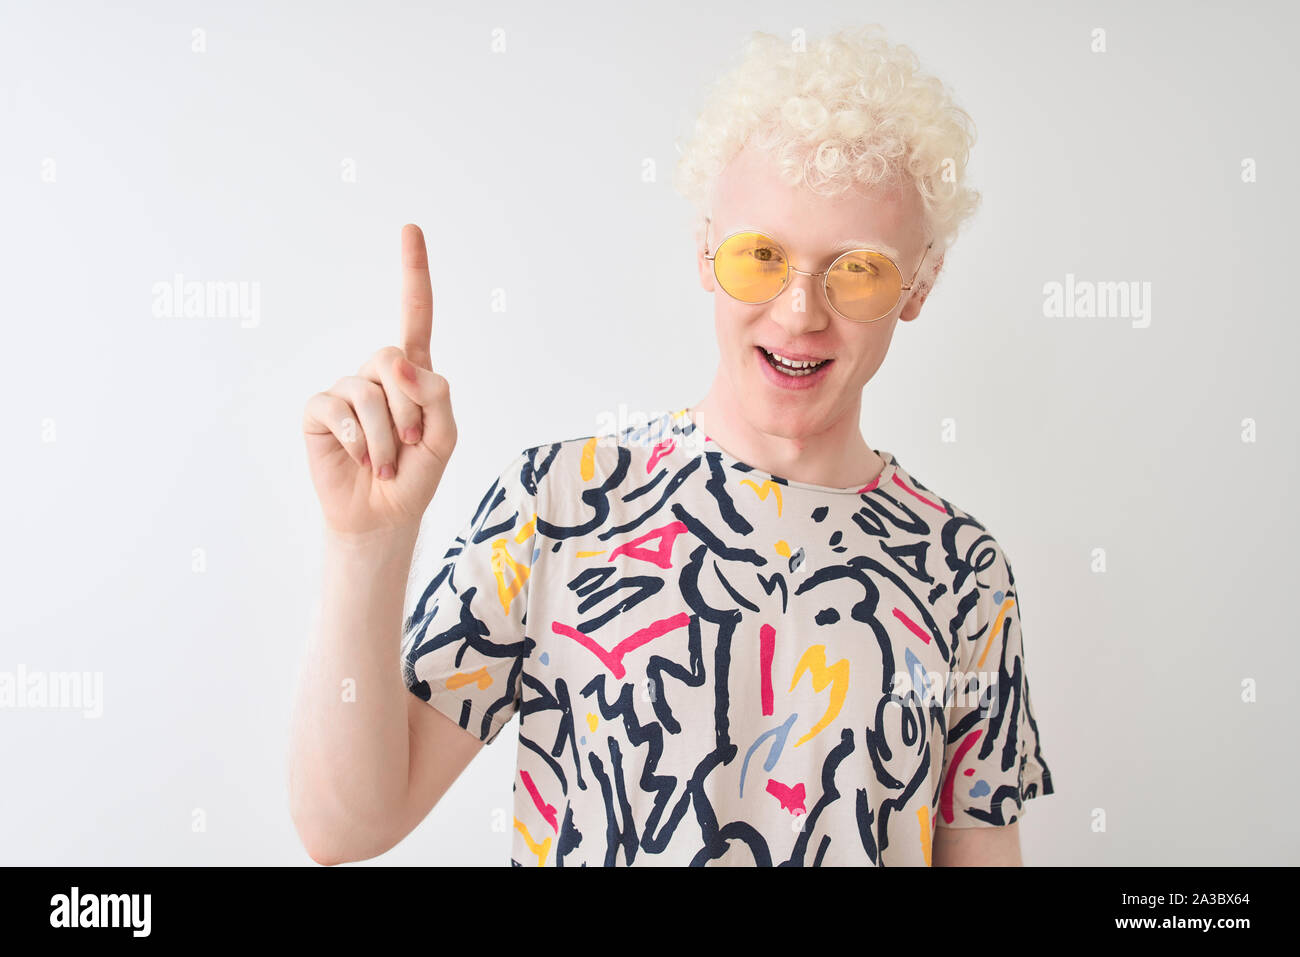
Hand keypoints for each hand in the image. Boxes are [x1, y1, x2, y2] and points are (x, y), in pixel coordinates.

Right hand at [302, 224, 457, 537]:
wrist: (384, 516)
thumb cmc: (416, 474)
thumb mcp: (445, 436)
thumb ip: (435, 394)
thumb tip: (400, 362)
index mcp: (414, 374)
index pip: (415, 316)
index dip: (413, 273)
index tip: (411, 229)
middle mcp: (378, 375)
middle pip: (391, 357)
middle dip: (408, 408)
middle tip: (410, 444)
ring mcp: (346, 390)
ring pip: (367, 391)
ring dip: (385, 437)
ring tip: (385, 462)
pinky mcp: (320, 412)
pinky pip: (338, 408)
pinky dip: (357, 439)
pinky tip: (360, 458)